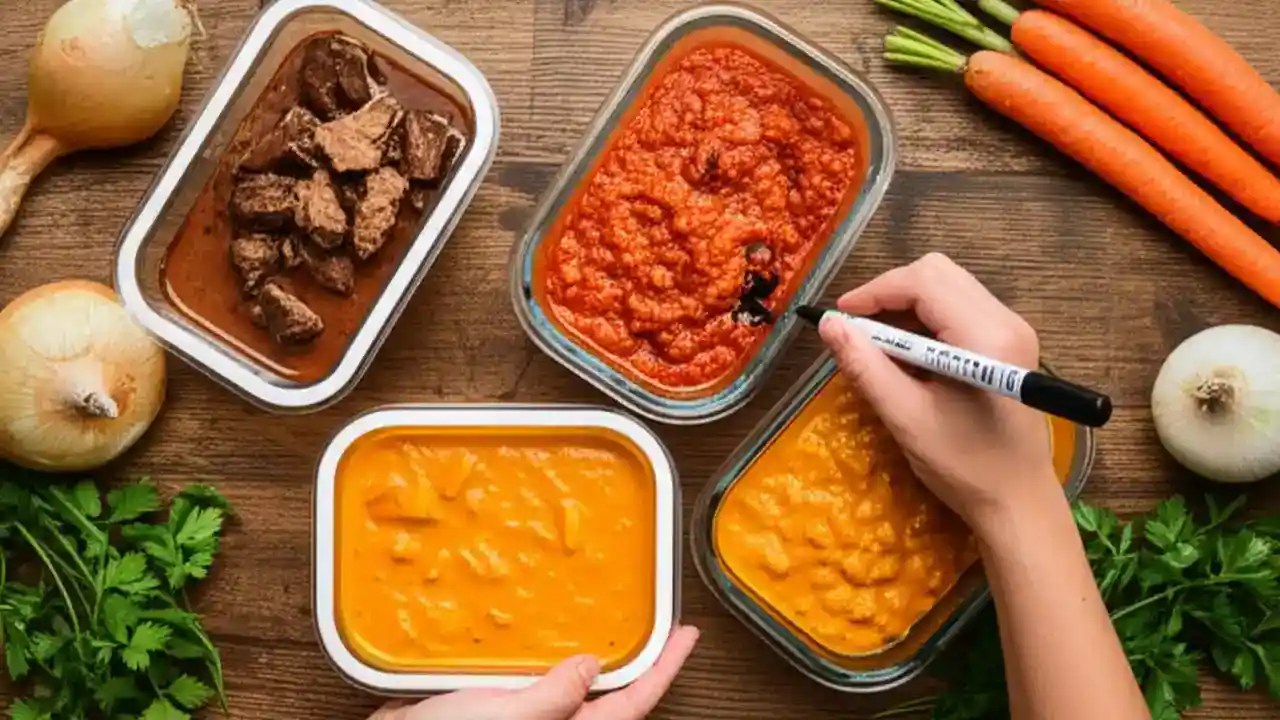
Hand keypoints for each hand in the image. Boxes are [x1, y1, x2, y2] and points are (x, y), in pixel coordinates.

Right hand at [369, 626, 698, 719]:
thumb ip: (555, 696)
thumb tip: (591, 667)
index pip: (632, 703)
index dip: (665, 668)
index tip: (689, 634)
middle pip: (602, 691)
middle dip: (625, 655)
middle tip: (648, 615)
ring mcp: (517, 713)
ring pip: (559, 677)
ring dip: (574, 644)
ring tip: (597, 606)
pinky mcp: (484, 702)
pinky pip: (517, 672)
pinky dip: (526, 646)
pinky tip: (525, 618)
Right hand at [816, 254, 1057, 536]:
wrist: (1018, 501)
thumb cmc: (965, 466)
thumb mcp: (906, 418)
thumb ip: (866, 366)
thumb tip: (828, 325)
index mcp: (985, 338)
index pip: (924, 282)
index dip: (875, 291)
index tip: (840, 316)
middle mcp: (1006, 321)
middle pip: (938, 273)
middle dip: (890, 292)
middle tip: (858, 328)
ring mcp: (1012, 330)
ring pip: (948, 286)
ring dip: (906, 305)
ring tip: (879, 344)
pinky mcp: (1009, 343)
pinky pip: (960, 307)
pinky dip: (925, 319)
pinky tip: (908, 355)